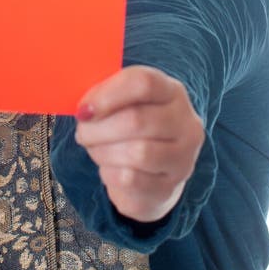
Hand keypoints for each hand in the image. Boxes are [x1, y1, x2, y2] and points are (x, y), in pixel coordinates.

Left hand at [74, 65, 204, 222]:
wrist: (152, 171)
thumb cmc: (132, 127)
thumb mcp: (124, 102)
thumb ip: (105, 95)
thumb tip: (86, 109)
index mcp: (172, 91)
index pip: (144, 82)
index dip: (109, 94)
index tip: (84, 109)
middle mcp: (186, 123)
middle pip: (137, 120)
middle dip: (99, 128)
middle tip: (82, 132)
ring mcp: (183, 158)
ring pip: (137, 153)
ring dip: (103, 151)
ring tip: (94, 148)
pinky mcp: (171, 187)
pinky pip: (131, 180)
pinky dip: (109, 173)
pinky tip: (108, 167)